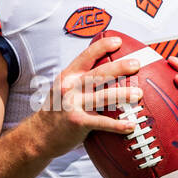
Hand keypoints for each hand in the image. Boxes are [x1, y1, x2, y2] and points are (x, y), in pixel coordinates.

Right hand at [29, 36, 143, 158]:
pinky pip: (101, 122)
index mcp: (68, 76)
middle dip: (119, 67)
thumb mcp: (63, 89)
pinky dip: (118, 125)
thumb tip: (106, 71)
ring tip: (139, 94)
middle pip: (98, 74)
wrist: (38, 135)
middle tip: (137, 64)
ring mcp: (73, 104)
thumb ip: (80, 79)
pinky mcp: (77, 122)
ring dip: (123, 94)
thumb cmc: (57, 111)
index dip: (102, 46)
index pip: (86, 57)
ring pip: (103, 96)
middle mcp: (70, 87)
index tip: (118, 41)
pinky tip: (131, 125)